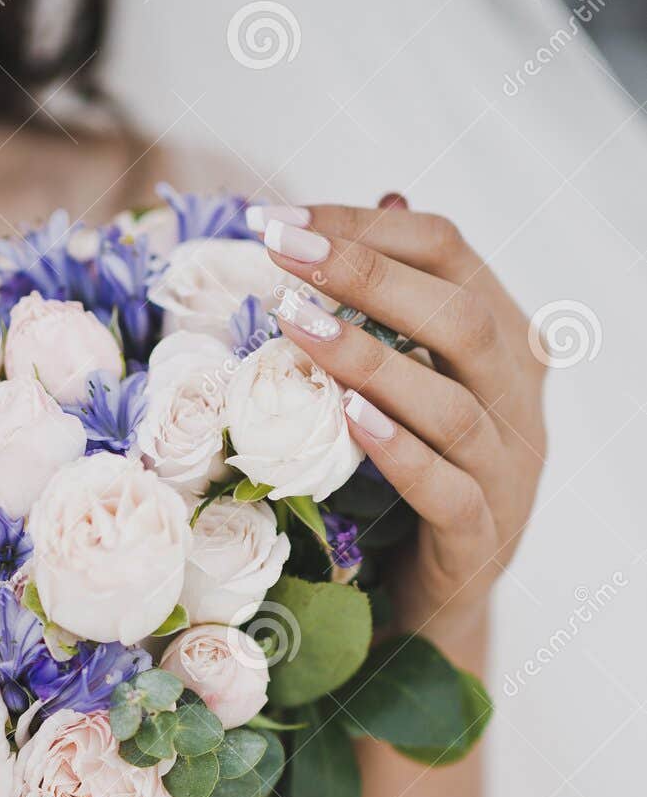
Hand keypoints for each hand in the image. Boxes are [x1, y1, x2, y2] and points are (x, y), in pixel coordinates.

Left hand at [257, 200, 546, 646]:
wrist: (436, 599)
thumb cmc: (410, 478)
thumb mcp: (406, 384)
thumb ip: (397, 306)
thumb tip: (379, 196)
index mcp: (503, 342)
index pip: (449, 253)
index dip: (367, 227)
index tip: (279, 219)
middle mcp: (517, 400)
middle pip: (459, 316)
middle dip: (366, 275)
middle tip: (282, 253)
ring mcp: (507, 472)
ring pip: (452, 403)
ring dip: (369, 359)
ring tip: (296, 325)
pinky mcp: (480, 537)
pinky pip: (444, 489)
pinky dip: (397, 451)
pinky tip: (346, 419)